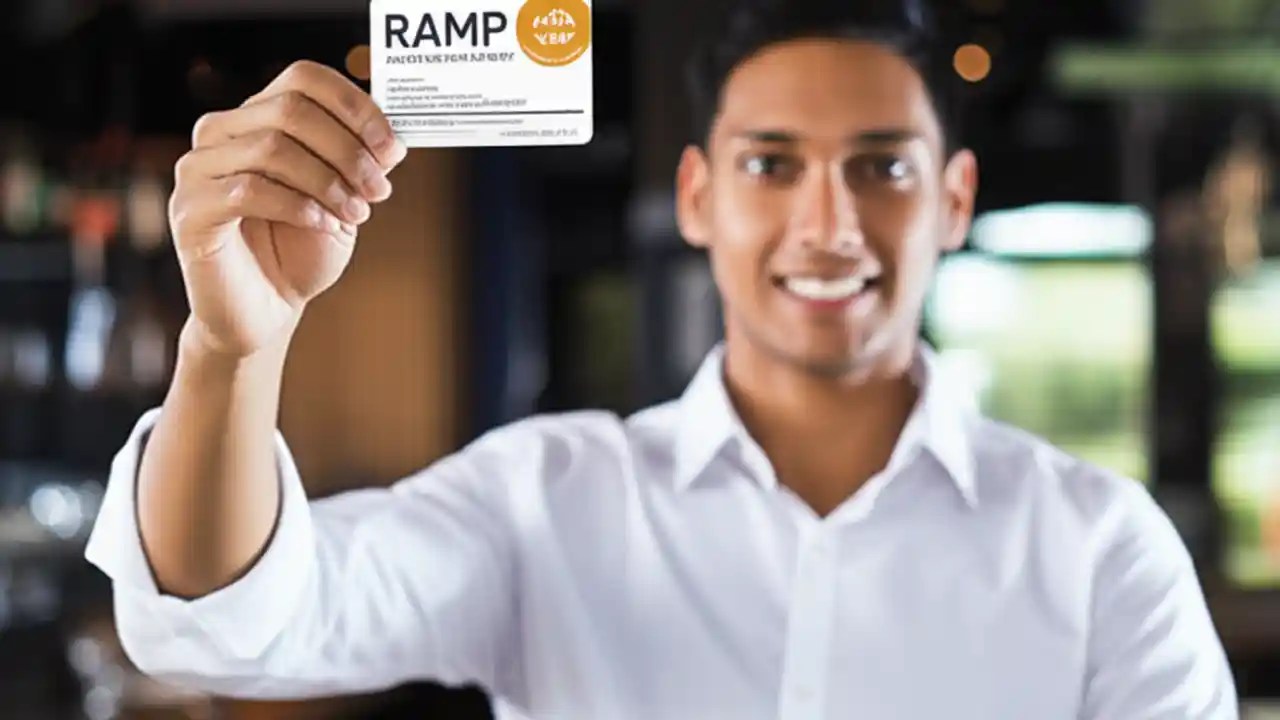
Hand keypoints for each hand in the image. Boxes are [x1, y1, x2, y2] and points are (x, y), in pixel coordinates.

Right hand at [168, 60, 406, 358]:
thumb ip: (360, 164)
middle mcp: (220, 133)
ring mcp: (197, 170)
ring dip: (328, 182)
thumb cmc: (300, 252)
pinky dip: (297, 206)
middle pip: (290, 109)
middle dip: (347, 149)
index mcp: (256, 118)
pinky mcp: (189, 211)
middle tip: (379, 189)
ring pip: (271, 149)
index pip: (304, 79)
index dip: (355, 107)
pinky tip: (322, 225)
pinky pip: (248, 191)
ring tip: (356, 214)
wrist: (265, 312)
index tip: (393, 149)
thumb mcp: (342, 200)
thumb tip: (394, 139)